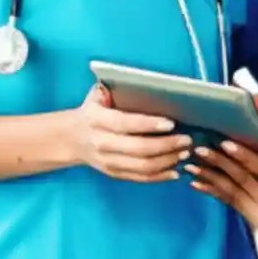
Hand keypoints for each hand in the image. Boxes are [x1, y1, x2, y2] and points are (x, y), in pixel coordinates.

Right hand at [67, 84, 191, 182]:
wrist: (70, 139)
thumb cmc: (92, 112)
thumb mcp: (95, 97)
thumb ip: (110, 89)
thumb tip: (130, 80)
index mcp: (98, 120)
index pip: (126, 123)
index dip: (149, 124)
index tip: (171, 123)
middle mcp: (102, 143)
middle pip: (138, 148)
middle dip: (166, 145)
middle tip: (187, 140)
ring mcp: (108, 161)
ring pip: (141, 166)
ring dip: (166, 161)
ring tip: (184, 153)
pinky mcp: (114, 173)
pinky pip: (139, 178)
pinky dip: (159, 177)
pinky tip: (175, 171)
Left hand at [188, 140, 257, 242]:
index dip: (243, 156)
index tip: (224, 143)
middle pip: (244, 182)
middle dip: (219, 165)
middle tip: (199, 150)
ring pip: (234, 195)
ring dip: (211, 179)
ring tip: (192, 166)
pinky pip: (233, 206)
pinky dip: (215, 194)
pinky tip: (199, 185)